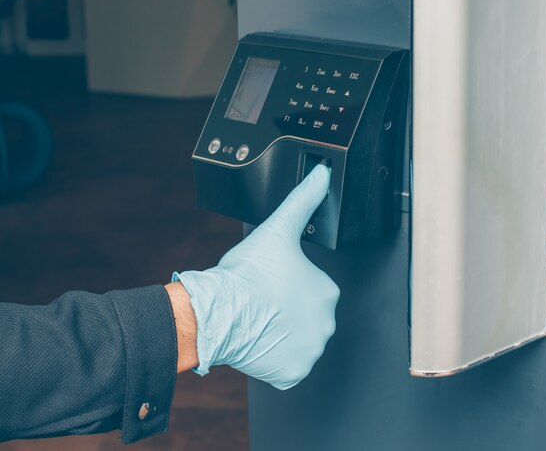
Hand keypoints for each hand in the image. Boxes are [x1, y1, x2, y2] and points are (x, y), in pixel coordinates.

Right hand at [173, 164, 339, 389]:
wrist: (218, 311)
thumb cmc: (246, 275)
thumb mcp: (278, 228)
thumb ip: (304, 200)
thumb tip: (322, 175)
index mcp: (327, 292)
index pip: (312, 288)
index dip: (288, 285)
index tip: (270, 283)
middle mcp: (326, 324)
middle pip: (306, 316)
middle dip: (287, 311)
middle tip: (263, 301)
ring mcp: (310, 351)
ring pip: (297, 340)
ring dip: (281, 333)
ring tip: (259, 318)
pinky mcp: (293, 372)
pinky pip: (287, 365)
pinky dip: (275, 357)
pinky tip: (260, 340)